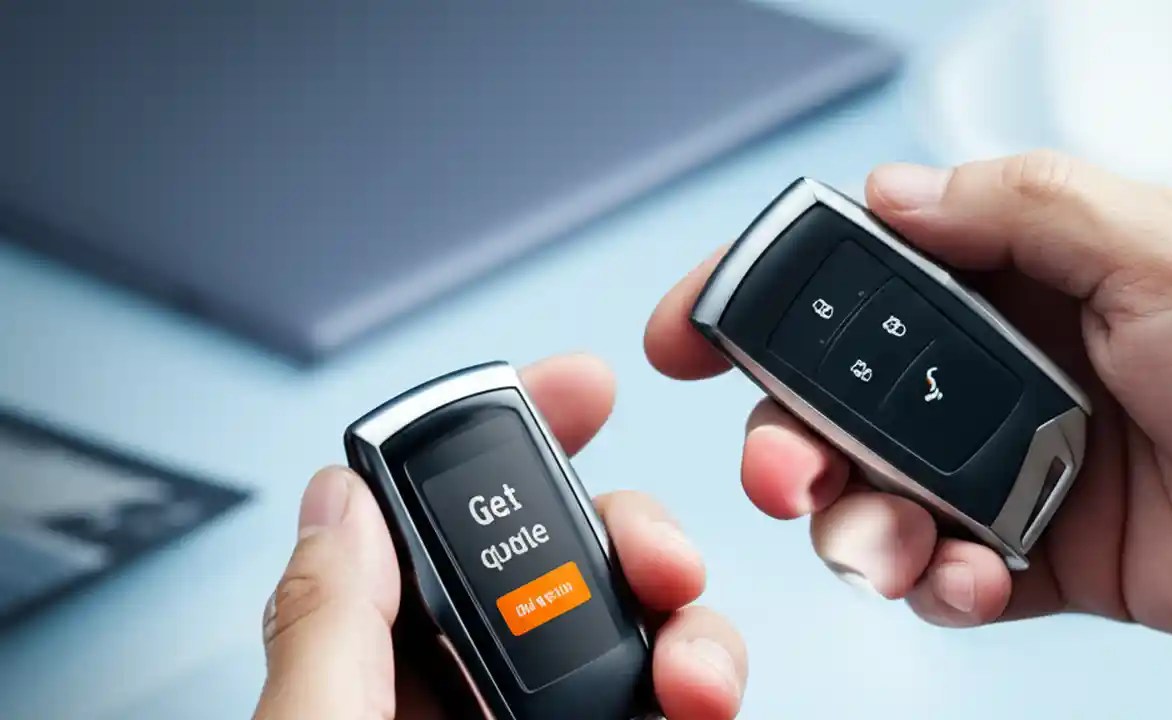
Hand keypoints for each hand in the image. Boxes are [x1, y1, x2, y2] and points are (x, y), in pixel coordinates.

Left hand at [252, 355, 747, 718]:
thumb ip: (328, 622)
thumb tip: (340, 492)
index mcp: (377, 661)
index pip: (455, 516)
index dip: (520, 438)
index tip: (587, 385)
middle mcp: (465, 687)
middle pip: (574, 561)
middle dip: (636, 533)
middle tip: (665, 559)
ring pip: (642, 634)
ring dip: (691, 625)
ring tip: (694, 671)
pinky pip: (674, 705)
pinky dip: (707, 687)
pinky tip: (702, 700)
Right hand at [645, 151, 1171, 647]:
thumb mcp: (1169, 250)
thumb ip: (1019, 208)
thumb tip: (889, 194)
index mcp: (1021, 273)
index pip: (859, 273)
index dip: (762, 296)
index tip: (688, 330)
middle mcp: (1001, 366)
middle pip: (837, 396)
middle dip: (786, 437)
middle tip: (781, 471)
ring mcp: (1012, 462)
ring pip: (873, 494)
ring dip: (854, 526)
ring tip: (885, 548)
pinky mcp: (1038, 550)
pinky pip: (945, 571)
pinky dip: (938, 584)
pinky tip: (976, 578)